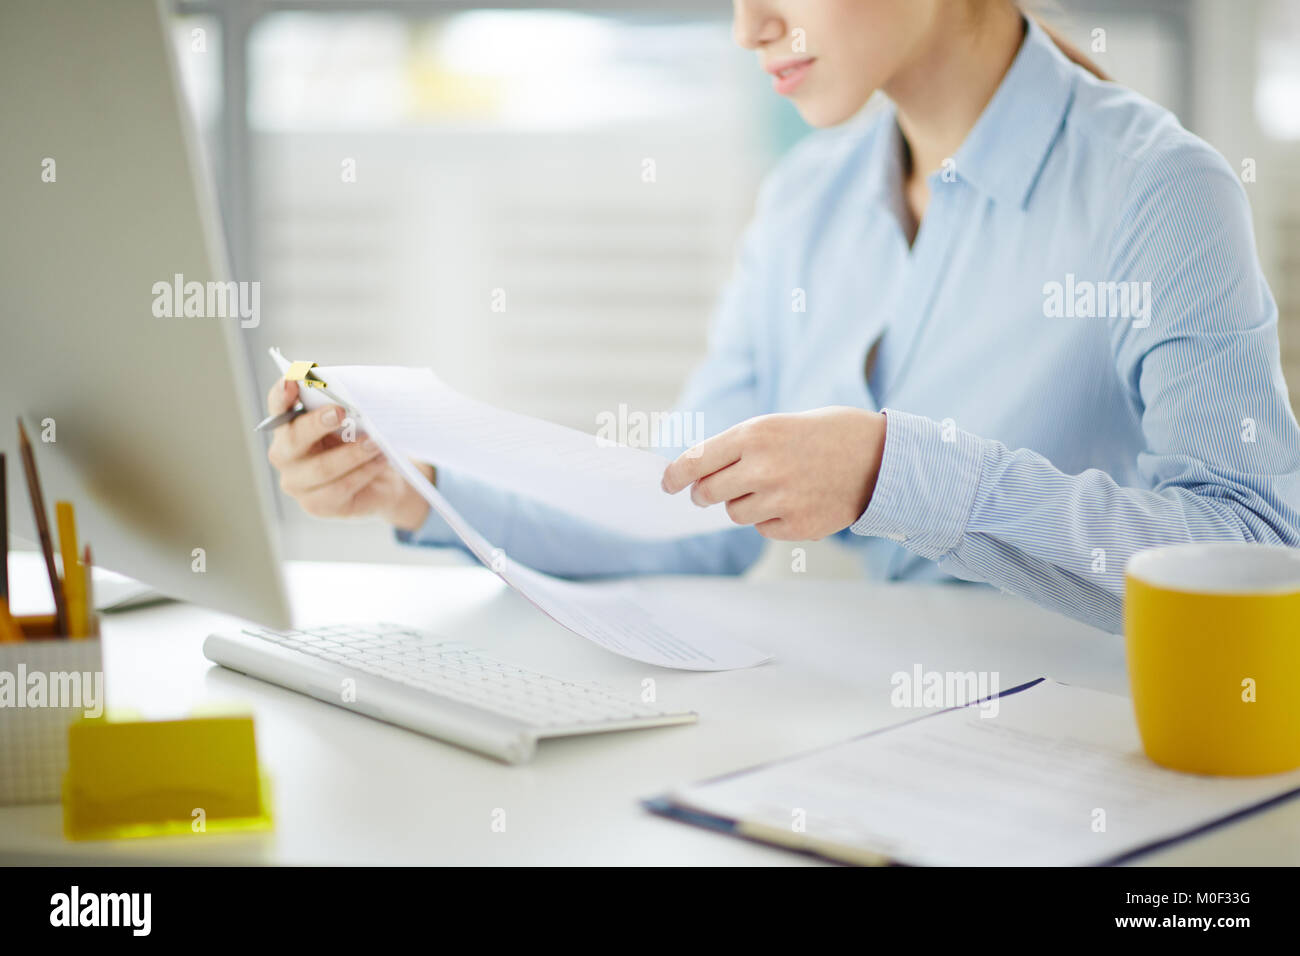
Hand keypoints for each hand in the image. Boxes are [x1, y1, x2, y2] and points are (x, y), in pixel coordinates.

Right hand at [265, 379, 432, 531]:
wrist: (381, 481)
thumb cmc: (360, 442)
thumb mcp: (353, 423)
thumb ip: (343, 409)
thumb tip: (352, 398)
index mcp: (288, 427)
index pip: (278, 407)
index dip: (282, 394)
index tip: (292, 379)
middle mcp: (285, 455)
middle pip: (293, 438)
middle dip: (316, 423)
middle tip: (340, 410)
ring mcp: (297, 483)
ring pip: (322, 468)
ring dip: (352, 453)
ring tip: (376, 442)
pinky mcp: (316, 505)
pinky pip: (340, 488)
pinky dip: (363, 472)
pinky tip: (381, 460)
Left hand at [660, 406, 886, 540]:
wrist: (882, 457)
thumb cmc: (826, 434)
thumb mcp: (778, 424)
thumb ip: (739, 446)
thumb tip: (697, 473)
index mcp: (755, 434)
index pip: (696, 460)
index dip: (675, 475)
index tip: (667, 483)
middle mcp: (763, 467)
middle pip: (708, 493)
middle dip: (707, 493)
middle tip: (716, 489)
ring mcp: (780, 499)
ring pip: (734, 514)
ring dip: (744, 504)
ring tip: (775, 486)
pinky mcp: (797, 525)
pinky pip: (763, 528)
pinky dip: (772, 519)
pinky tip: (797, 500)